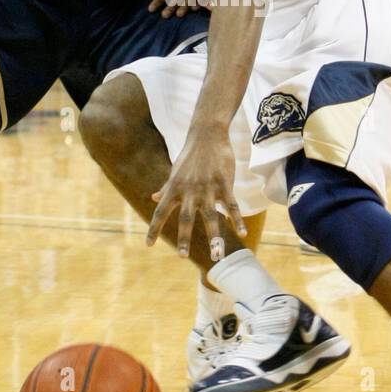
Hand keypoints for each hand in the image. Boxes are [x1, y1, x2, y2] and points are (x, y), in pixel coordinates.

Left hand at [147, 128, 245, 259]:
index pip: (161, 212)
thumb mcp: (175, 172)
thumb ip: (166, 188)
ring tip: (216, 255)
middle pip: (185, 218)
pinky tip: (242, 234)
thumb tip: (154, 198)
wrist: (207, 134)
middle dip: (184, 238)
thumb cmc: (190, 155)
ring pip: (211, 216)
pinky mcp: (225, 183)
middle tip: (181, 256)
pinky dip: (238, 220)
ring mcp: (208, 188)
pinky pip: (232, 205)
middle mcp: (189, 191)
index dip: (154, 228)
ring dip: (214, 237)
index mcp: (174, 188)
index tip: (147, 245)